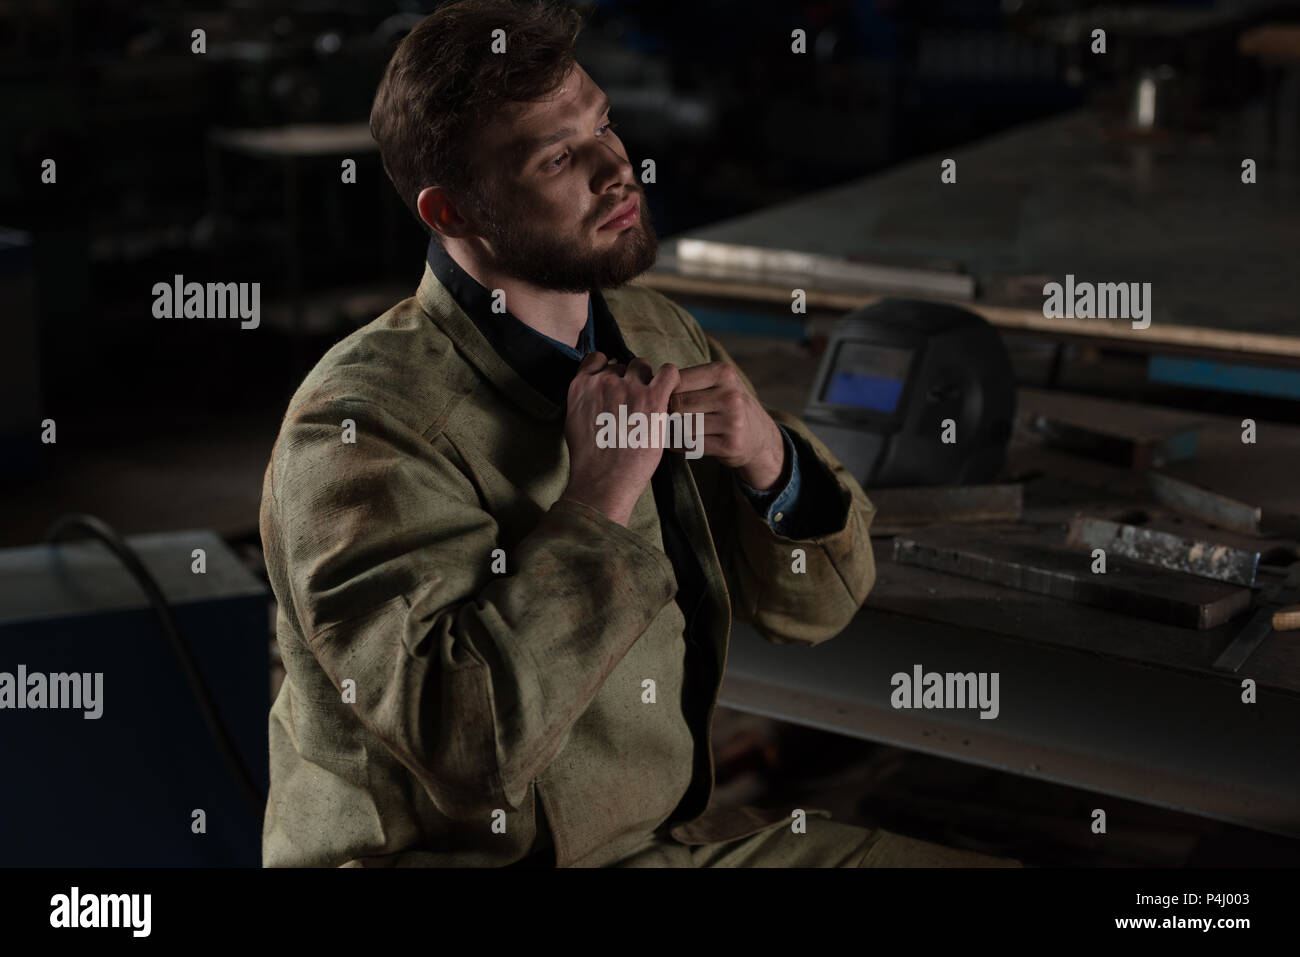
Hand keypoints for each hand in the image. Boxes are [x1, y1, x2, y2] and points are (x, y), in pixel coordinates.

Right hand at [561, 351, 680, 526]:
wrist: (602, 481)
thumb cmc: (589, 460)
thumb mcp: (574, 422)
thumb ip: (585, 400)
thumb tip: (596, 394)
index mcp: (582, 386)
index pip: (598, 359)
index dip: (609, 370)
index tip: (615, 385)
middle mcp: (604, 382)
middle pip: (622, 366)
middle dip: (628, 380)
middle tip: (634, 405)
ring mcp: (629, 389)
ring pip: (642, 366)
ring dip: (647, 380)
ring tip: (650, 403)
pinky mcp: (653, 399)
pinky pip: (668, 372)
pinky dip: (671, 378)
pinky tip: (670, 390)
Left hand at [668, 361, 784, 489]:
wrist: (757, 435)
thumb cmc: (726, 405)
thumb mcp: (716, 383)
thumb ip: (688, 380)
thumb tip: (648, 382)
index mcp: (723, 373)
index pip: (677, 380)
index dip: (662, 391)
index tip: (656, 398)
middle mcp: (731, 395)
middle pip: (678, 404)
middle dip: (664, 413)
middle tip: (656, 418)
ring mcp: (733, 421)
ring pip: (682, 426)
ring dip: (669, 430)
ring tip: (665, 429)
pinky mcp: (730, 445)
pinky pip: (690, 445)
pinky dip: (677, 445)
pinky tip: (675, 442)